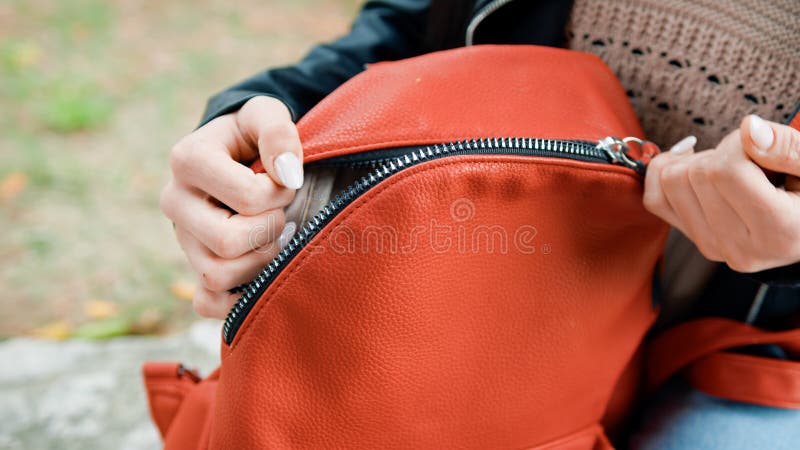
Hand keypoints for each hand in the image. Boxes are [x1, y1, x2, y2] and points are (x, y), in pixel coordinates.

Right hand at [160, 96, 302, 317]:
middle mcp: (174, 201)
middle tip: (280, 211)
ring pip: (218, 275)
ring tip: (271, 236)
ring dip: (259, 261)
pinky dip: (238, 298)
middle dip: (269, 229)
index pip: (247, 197)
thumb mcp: (267, 113)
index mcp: (187, 159)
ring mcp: (182, 239)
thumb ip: (278, 132)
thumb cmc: (253, 135)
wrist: (237, 152)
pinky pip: (207, 304)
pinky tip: (261, 273)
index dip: (279, 193)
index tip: (283, 180)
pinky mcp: (193, 268)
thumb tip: (287, 175)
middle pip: (228, 242)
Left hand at [644, 115, 799, 271]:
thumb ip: (788, 147)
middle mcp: (741, 247)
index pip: (725, 171)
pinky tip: (699, 164)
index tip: (761, 145)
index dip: (738, 144)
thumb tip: (747, 129)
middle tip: (751, 158)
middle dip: (720, 152)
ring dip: (698, 162)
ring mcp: (714, 248)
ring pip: (670, 181)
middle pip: (695, 174)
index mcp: (779, 230)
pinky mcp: (697, 240)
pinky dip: (669, 171)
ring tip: (735, 168)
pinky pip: (656, 198)